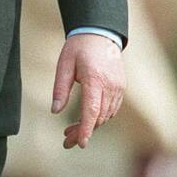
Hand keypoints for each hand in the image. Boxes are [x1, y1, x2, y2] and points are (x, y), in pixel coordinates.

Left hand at [51, 33, 124, 149]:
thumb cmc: (79, 47)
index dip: (86, 129)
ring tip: (71, 131)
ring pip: (106, 115)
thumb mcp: (64, 64)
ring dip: (91, 126)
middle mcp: (110, 85)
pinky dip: (100, 117)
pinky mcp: (121, 87)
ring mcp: (118, 87)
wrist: (100, 33)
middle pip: (99, 117)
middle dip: (83, 131)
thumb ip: (60, 89)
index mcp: (95, 78)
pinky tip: (87, 118)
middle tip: (66, 140)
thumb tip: (55, 111)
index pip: (92, 110)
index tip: (80, 144)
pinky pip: (112, 109)